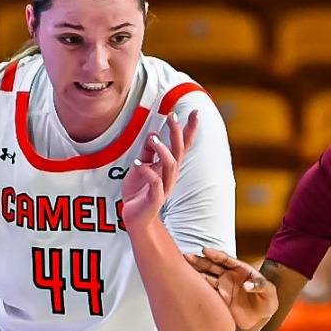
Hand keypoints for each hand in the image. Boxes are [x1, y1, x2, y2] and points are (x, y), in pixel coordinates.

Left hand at [120, 111, 197, 230]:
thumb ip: (147, 151)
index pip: (183, 145)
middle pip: (179, 151)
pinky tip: (137, 163)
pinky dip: (146, 170)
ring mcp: (164, 186)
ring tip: (152, 138)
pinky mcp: (156, 198)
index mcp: (169, 166)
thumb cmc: (139, 191)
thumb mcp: (141, 166)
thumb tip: (154, 133)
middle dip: (177, 133)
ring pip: (170, 165)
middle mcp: (170, 175)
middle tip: (172, 116)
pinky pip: (154, 182)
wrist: (135, 218)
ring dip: (162, 150)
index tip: (195, 111)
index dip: (189, 129)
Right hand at [189, 247, 276, 330]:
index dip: (216, 255)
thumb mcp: (269, 291)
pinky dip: (197, 290)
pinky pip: (206, 293)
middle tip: (186, 257)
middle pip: (211, 266)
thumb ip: (260, 285)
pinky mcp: (218, 299)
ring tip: (181, 269)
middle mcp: (228, 276)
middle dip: (199, 261)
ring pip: (205, 278)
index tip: (205, 251)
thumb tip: (247, 285)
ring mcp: (222, 287)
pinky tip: (187, 286)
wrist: (262, 317)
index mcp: (240, 269)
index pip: (226, 260)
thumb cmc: (267, 300)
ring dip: (194, 274)